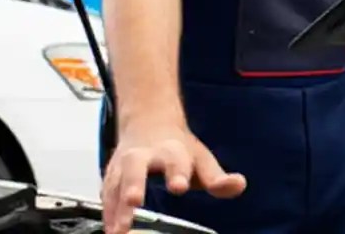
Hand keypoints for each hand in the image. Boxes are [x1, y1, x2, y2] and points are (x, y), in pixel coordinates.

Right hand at [100, 119, 246, 233]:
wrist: (149, 122)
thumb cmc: (177, 147)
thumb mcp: (201, 159)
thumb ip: (217, 177)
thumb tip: (238, 184)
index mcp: (170, 150)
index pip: (175, 160)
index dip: (177, 172)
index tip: (179, 185)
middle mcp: (143, 155)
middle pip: (135, 166)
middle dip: (134, 182)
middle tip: (134, 199)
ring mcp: (123, 165)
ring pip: (115, 182)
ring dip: (115, 206)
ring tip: (118, 230)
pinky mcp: (111, 176)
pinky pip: (106, 195)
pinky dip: (107, 213)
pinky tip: (110, 231)